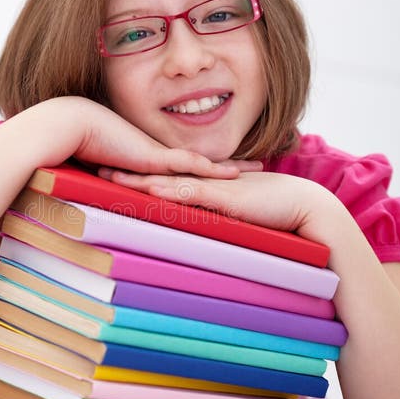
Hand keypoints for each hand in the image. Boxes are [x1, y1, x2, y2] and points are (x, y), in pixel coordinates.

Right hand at [40, 96, 250, 181]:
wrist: (66, 126)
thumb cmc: (75, 143)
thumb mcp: (98, 163)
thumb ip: (107, 175)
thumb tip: (105, 184)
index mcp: (149, 156)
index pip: (186, 164)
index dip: (209, 165)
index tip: (230, 167)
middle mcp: (158, 153)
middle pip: (202, 161)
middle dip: (230, 165)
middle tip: (257, 167)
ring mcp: (157, 154)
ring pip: (202, 163)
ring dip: (229, 168)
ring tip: (256, 170)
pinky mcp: (152, 157)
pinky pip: (187, 166)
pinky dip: (210, 171)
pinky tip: (231, 175)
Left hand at [97, 167, 336, 239]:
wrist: (305, 206)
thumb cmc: (272, 213)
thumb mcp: (234, 217)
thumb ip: (213, 218)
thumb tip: (194, 230)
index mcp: (204, 187)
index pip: (163, 180)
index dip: (136, 176)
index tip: (108, 174)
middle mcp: (205, 183)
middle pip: (159, 176)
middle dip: (127, 173)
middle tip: (95, 168)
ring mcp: (214, 188)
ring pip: (169, 182)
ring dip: (141, 180)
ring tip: (111, 178)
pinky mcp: (226, 198)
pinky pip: (194, 194)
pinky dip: (172, 192)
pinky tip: (152, 192)